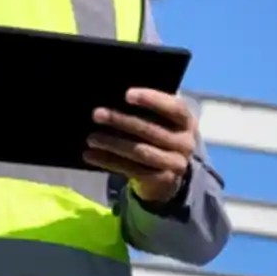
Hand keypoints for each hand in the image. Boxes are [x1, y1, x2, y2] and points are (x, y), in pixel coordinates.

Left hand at [85, 88, 195, 203]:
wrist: (169, 174)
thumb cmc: (158, 136)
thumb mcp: (160, 122)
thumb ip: (146, 110)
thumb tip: (111, 98)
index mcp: (186, 121)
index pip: (174, 108)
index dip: (152, 100)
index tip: (127, 95)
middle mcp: (185, 143)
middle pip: (151, 130)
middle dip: (121, 121)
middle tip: (97, 114)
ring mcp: (176, 164)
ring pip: (140, 151)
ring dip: (112, 143)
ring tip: (91, 138)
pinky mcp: (162, 180)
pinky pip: (132, 169)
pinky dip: (108, 161)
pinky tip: (90, 155)